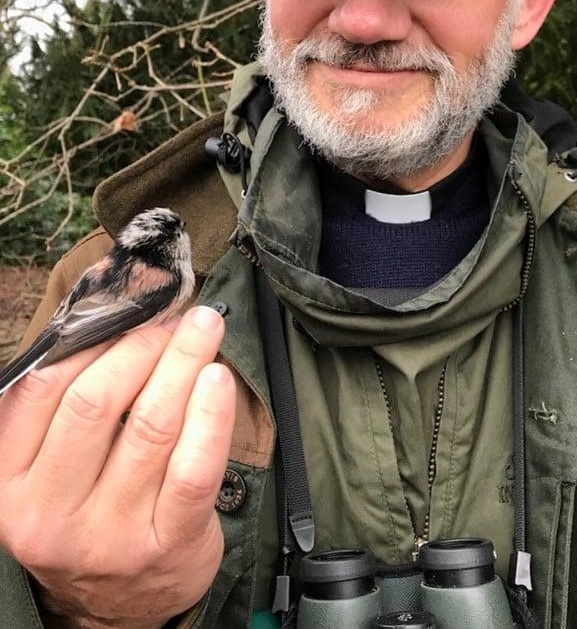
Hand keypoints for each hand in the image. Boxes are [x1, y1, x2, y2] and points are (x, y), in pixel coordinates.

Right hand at [0, 305, 234, 628]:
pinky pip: (194, 466)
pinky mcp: (166, 544)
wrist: (113, 610)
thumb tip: (115, 321)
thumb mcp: (52, 470)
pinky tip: (219, 379)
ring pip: (152, 426)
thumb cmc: (86, 515)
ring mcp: (109, 534)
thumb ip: (66, 407)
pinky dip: (211, 413)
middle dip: (145, 346)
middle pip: (98, 402)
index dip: (94, 339)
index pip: (45, 389)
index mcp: (11, 481)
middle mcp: (50, 512)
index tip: (133, 313)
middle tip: (180, 318)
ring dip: (185, 363)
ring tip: (205, 330)